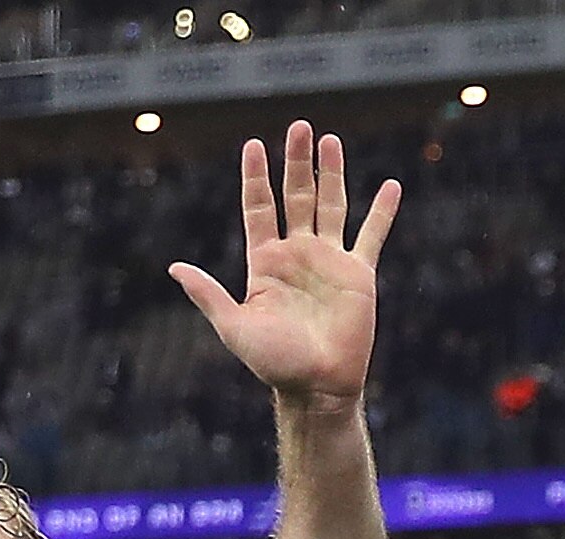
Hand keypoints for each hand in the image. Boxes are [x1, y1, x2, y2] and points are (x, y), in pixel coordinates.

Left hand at [169, 120, 401, 407]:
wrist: (317, 386)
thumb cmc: (274, 363)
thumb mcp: (234, 327)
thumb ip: (208, 294)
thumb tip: (175, 268)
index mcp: (265, 262)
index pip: (259, 207)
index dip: (256, 177)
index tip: (253, 145)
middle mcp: (297, 255)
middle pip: (296, 196)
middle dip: (296, 162)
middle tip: (298, 127)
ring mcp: (329, 261)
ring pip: (331, 205)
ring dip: (331, 173)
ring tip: (330, 140)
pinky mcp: (358, 274)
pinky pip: (371, 236)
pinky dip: (382, 212)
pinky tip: (390, 186)